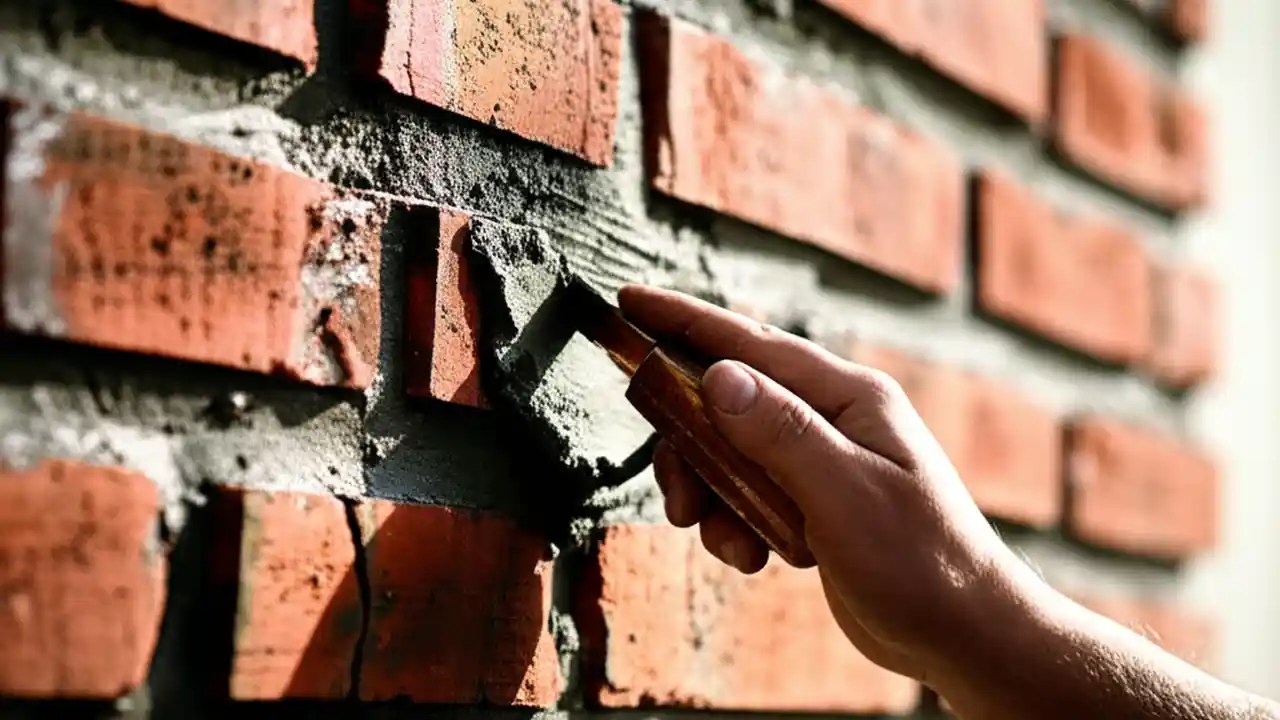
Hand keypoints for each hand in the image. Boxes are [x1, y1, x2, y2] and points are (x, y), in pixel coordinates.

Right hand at [618, 285, 1043, 684]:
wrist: (962, 633)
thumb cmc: (923, 561)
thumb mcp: (848, 493)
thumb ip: (782, 432)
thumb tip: (719, 375)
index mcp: (848, 395)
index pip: (750, 343)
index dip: (683, 321)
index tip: (628, 302)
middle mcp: (830, 417)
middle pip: (725, 403)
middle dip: (690, 449)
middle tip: (681, 503)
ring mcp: (819, 459)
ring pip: (728, 454)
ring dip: (712, 498)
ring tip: (730, 544)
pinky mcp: (810, 501)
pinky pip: (744, 494)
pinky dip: (733, 525)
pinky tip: (757, 558)